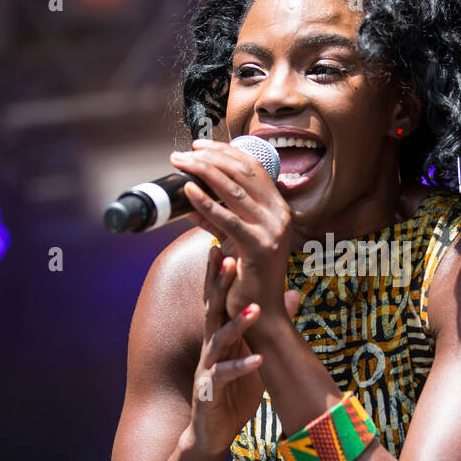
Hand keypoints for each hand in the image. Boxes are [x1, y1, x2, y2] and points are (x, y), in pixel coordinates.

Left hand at [171, 139, 299, 322]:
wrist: (262, 314)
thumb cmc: (246, 277)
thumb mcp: (233, 240)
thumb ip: (217, 217)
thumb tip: (191, 194)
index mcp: (279, 208)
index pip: (253, 167)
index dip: (225, 151)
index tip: (199, 146)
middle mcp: (280, 214)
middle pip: (242, 172)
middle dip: (209, 157)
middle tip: (183, 153)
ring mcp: (272, 229)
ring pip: (234, 189)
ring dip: (203, 172)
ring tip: (181, 164)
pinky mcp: (258, 246)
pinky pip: (227, 218)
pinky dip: (205, 202)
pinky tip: (189, 191)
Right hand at [187, 244, 303, 455]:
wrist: (212, 432)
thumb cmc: (232, 391)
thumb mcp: (255, 353)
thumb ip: (270, 327)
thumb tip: (294, 296)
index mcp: (219, 336)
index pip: (218, 299)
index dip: (218, 274)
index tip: (223, 246)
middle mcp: (210, 347)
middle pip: (213, 310)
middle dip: (219, 285)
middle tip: (227, 258)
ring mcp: (208, 368)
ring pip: (220, 340)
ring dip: (237, 324)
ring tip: (254, 309)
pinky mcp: (211, 391)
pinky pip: (226, 376)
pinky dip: (243, 367)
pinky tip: (258, 360)